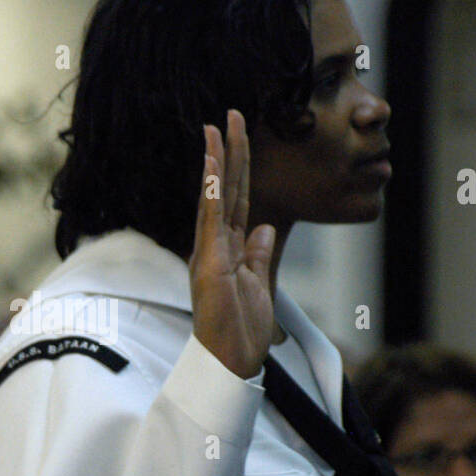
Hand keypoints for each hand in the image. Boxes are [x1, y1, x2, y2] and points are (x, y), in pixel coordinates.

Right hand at [188, 110, 276, 378]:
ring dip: (217, 160)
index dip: (238, 166)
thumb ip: (260, 254)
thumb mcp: (258, 284)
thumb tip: (267, 228)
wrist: (230, 360)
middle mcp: (214, 244)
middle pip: (225, 189)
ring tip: (218, 127)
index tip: (239, 136)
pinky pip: (211, 218)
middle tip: (231, 114)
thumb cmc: (240, 330)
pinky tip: (212, 165)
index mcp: (228, 248)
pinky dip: (210, 190)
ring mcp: (209, 251)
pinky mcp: (209, 262)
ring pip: (215, 196)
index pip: (235, 198)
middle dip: (229, 150)